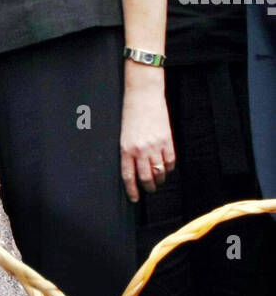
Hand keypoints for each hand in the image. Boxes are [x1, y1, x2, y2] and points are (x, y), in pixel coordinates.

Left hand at [120, 76, 175, 203]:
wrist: (143, 96)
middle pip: (146, 178)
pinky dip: (169, 168)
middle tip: (149, 190)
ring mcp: (155, 146)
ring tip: (158, 181)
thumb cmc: (131, 114)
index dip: (132, 190)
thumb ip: (129, 153)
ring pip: (159, 172)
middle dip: (148, 188)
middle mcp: (140, 150)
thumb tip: (135, 169)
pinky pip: (170, 161)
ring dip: (159, 180)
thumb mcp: (124, 136)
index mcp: (126, 149)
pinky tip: (167, 168)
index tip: (134, 198)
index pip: (129, 176)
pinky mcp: (167, 140)